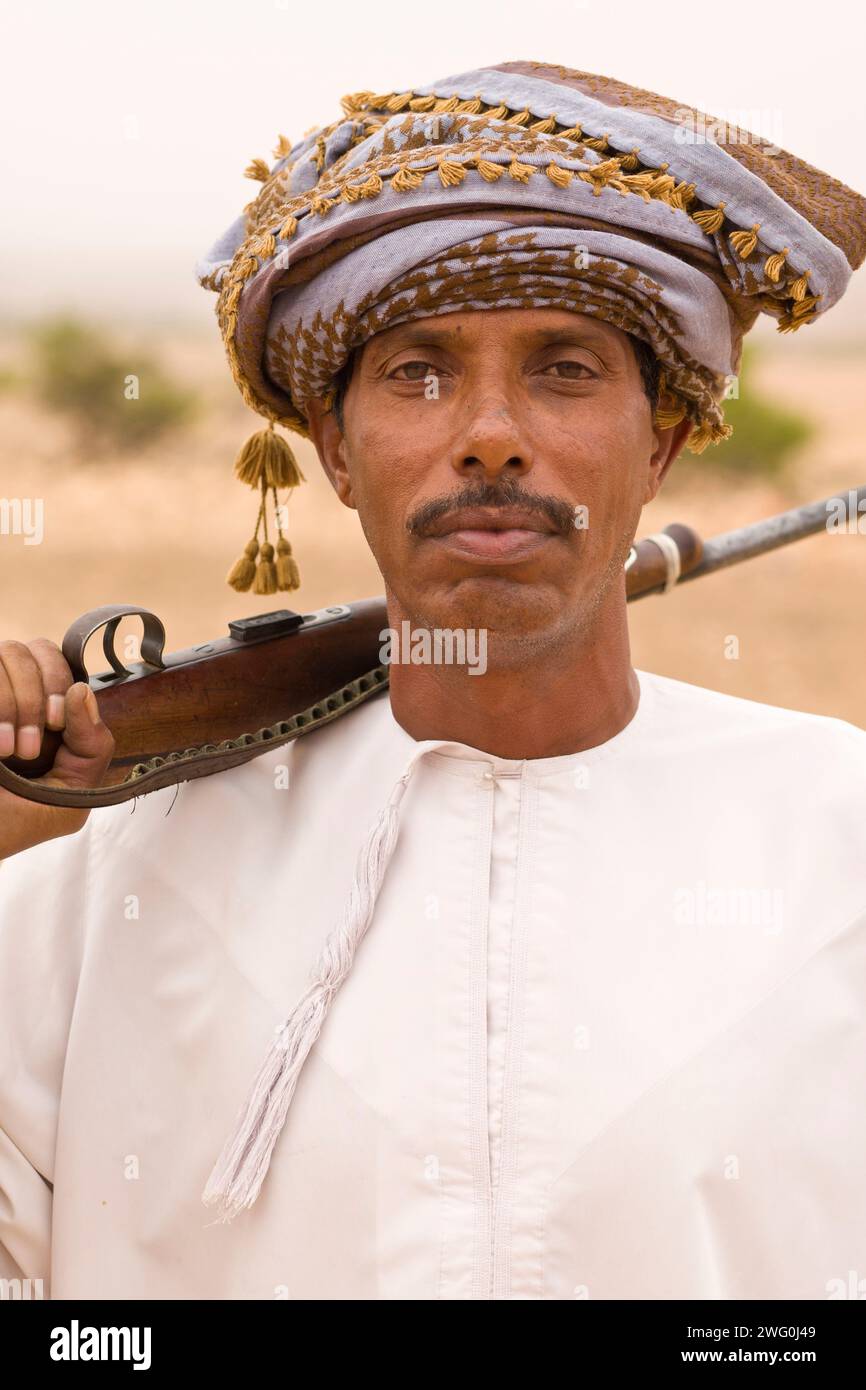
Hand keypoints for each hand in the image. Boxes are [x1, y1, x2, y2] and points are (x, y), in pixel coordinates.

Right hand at [0, 639, 115, 859]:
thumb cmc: (13, 824)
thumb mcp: (68, 794)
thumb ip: (91, 747)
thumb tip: (83, 690)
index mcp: (41, 710)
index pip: (57, 660)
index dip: (59, 681)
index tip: (56, 721)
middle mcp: (10, 693)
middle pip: (35, 649)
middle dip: (37, 694)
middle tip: (31, 745)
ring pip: (9, 652)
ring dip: (14, 704)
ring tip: (7, 752)